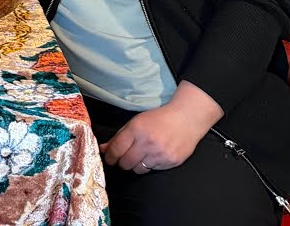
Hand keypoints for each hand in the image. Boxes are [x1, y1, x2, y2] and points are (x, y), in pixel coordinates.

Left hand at [100, 81, 222, 173]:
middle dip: (122, 163)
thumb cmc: (159, 119)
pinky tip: (154, 155)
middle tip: (124, 159)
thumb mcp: (136, 122)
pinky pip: (153, 170)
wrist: (186, 119)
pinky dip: (150, 165)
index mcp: (136, 129)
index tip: (109, 159)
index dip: (110, 157)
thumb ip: (118, 137)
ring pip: (138, 169)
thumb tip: (103, 149)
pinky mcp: (171, 162)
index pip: (116, 150)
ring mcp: (160, 154)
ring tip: (141, 156)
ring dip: (136, 165)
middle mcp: (147, 143)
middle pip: (125, 163)